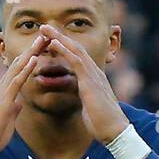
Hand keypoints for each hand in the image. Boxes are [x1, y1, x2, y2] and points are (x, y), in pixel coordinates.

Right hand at [0, 36, 46, 158]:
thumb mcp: (7, 118)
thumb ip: (12, 107)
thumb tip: (18, 102)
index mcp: (5, 91)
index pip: (21, 69)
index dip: (33, 56)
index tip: (45, 45)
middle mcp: (2, 87)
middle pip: (20, 62)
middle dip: (34, 48)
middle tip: (47, 32)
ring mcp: (2, 92)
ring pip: (18, 67)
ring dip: (31, 52)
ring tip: (43, 39)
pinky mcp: (4, 101)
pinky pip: (16, 82)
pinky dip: (25, 70)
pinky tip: (33, 60)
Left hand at [38, 24, 129, 143]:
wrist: (113, 131)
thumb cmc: (102, 123)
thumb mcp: (90, 106)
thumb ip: (85, 97)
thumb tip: (82, 98)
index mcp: (93, 78)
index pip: (77, 57)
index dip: (64, 47)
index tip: (50, 39)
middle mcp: (94, 72)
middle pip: (75, 48)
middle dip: (59, 36)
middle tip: (45, 27)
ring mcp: (93, 75)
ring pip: (75, 49)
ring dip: (59, 37)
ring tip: (45, 28)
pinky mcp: (90, 81)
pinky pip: (76, 60)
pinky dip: (64, 50)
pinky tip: (53, 42)